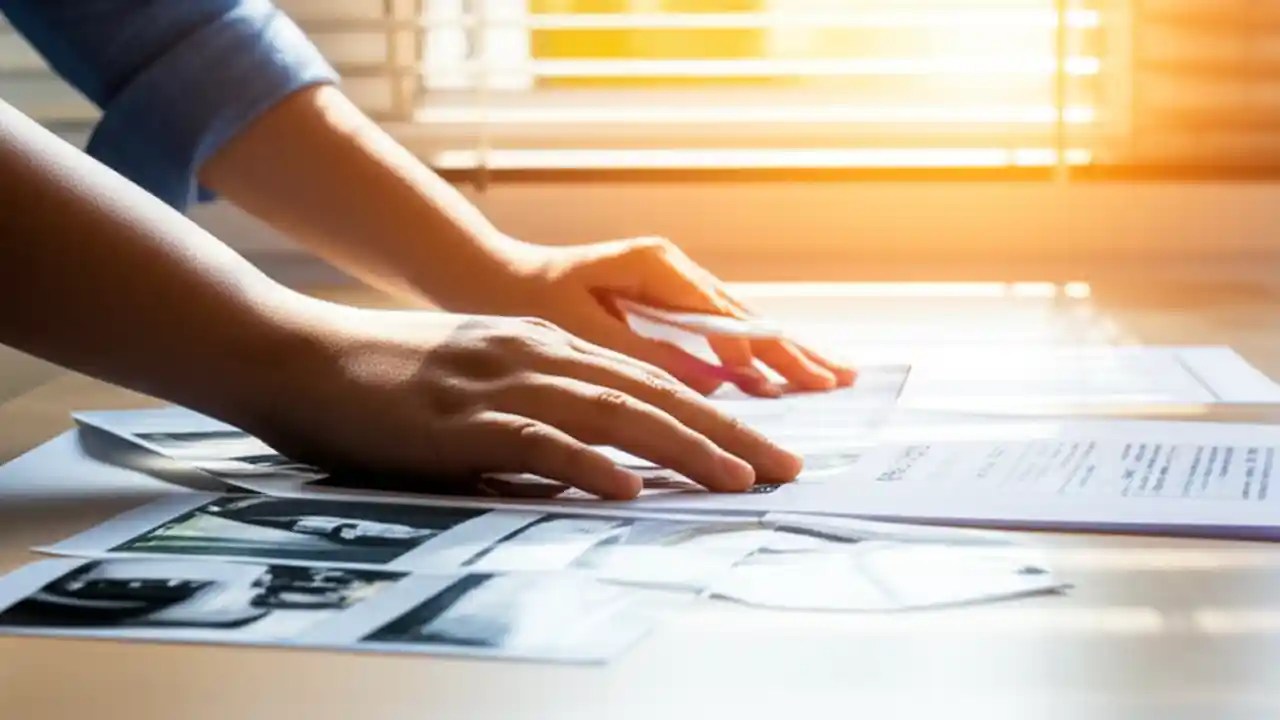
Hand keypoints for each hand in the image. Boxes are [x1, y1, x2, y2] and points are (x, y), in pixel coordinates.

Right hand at [251, 309, 802, 498]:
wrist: (297, 356)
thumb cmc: (385, 379)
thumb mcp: (476, 378)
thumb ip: (535, 409)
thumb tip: (593, 461)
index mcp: (542, 346)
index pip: (646, 381)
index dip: (711, 415)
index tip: (760, 449)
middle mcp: (534, 354)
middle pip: (649, 394)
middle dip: (724, 434)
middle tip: (784, 468)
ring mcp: (499, 383)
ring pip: (611, 414)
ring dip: (682, 450)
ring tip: (738, 480)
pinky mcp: (458, 419)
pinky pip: (536, 442)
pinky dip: (586, 465)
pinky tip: (628, 489)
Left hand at [454, 237, 855, 396]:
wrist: (492, 277)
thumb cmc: (527, 300)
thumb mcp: (583, 330)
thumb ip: (648, 355)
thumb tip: (713, 381)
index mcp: (660, 267)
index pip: (728, 318)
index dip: (770, 354)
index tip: (805, 384)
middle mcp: (674, 269)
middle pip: (747, 316)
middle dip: (795, 350)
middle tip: (844, 379)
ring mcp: (671, 284)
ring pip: (738, 324)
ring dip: (781, 352)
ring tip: (829, 376)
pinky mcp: (662, 303)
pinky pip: (716, 332)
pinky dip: (749, 354)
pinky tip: (773, 374)